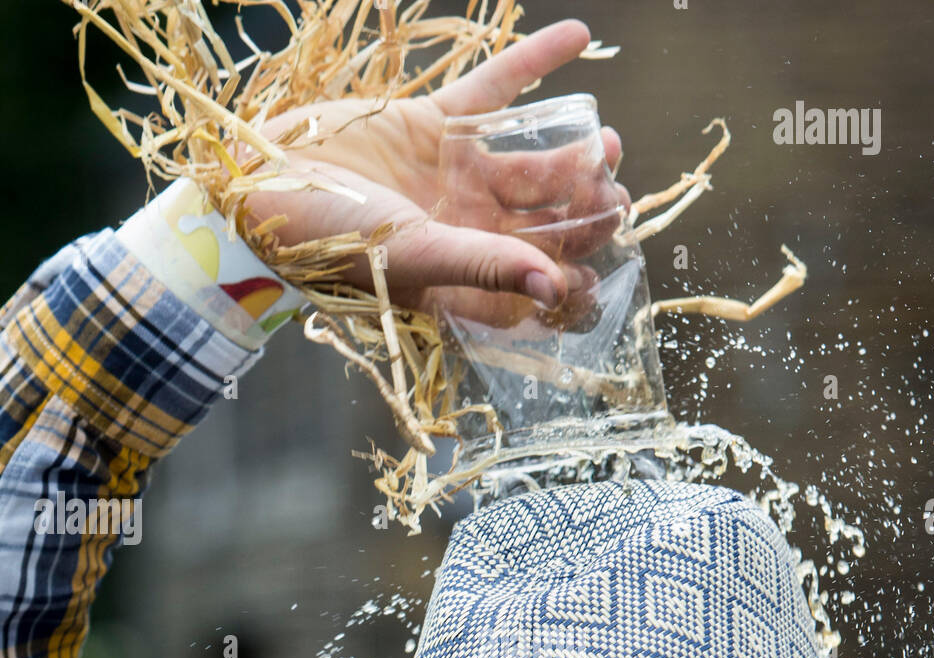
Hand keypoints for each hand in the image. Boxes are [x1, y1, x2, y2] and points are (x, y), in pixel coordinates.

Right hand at [242, 20, 628, 312]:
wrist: (262, 183)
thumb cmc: (331, 239)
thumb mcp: (414, 256)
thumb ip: (487, 269)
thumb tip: (555, 289)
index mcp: (467, 275)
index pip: (536, 282)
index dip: (574, 276)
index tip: (600, 267)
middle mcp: (470, 229)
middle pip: (546, 223)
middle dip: (586, 214)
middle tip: (614, 196)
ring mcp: (456, 176)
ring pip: (532, 165)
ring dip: (574, 154)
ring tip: (608, 142)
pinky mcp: (437, 124)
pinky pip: (495, 89)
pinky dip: (536, 61)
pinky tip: (579, 35)